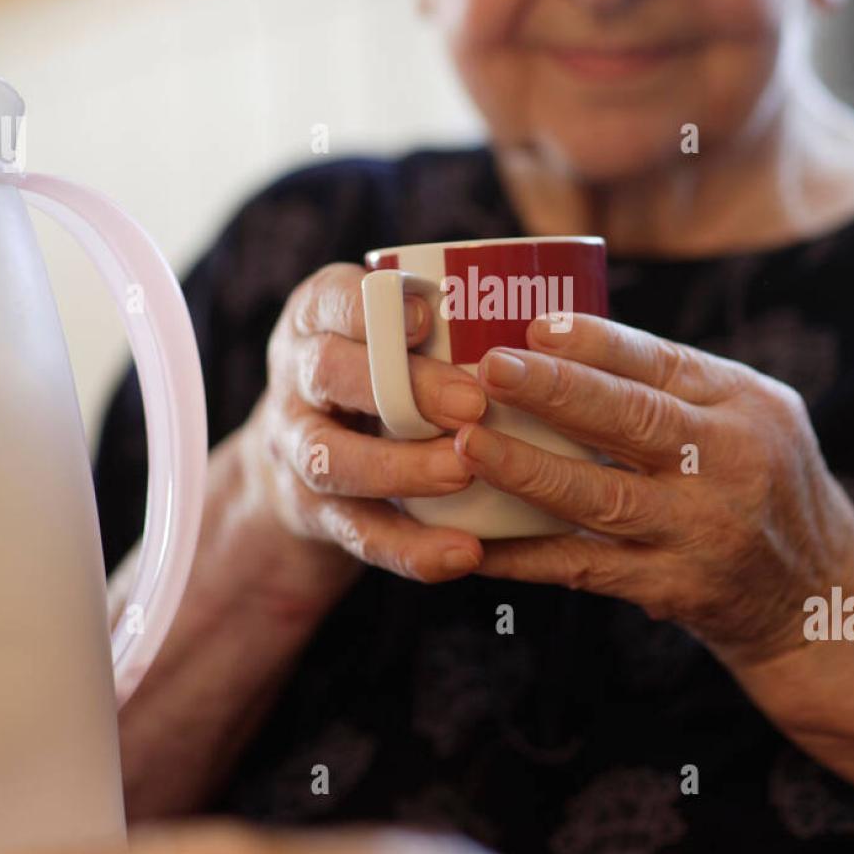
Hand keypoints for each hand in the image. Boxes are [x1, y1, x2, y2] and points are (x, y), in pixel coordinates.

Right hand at [239, 262, 489, 594]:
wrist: (308, 449)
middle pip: (330, 374)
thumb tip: (556, 313)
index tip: (429, 321)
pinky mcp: (314, 511)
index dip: (375, 311)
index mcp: (319, 315)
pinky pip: (359, 533)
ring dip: (402, 469)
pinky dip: (411, 548)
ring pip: (333, 461)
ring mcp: (297, 447)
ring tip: (464, 474)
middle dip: (401, 388)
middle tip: (471, 404)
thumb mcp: (394, 327)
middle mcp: (297, 376)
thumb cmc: (383, 367)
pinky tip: (463, 553)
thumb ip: (445, 318)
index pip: (333, 301)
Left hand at [453, 314, 853, 669]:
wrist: (826, 612)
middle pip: (633, 419)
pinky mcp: (681, 589)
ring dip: (529, 471)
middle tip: (489, 369)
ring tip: (469, 446)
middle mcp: (733, 462)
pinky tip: (478, 544)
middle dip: (555, 391)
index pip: (663, 361)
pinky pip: (588, 568)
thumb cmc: (771, 499)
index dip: (594, 342)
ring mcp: (707, 530)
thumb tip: (567, 349)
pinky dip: (529, 556)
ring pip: (603, 496)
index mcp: (748, 406)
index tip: (534, 327)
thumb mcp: (757, 426)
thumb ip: (683, 393)